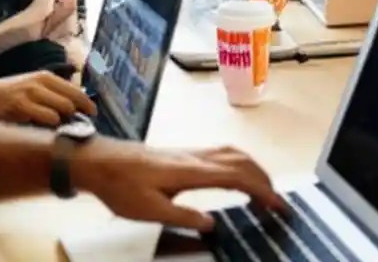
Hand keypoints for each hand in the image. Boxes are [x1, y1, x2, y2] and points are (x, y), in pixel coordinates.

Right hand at [0, 70, 94, 125]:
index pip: (76, 90)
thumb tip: (72, 112)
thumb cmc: (0, 101)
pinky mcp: (20, 104)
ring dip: (64, 124)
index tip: (93, 114)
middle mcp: (39, 81)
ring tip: (59, 134)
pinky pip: (47, 118)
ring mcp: (30, 91)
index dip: (87, 104)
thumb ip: (47, 98)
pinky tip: (43, 134)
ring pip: (63, 110)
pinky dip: (50, 128)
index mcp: (44, 77)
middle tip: (78, 129)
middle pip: (73, 101)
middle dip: (78, 117)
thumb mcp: (26, 92)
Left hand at [73, 142, 283, 230]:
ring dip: (254, 169)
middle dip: (265, 181)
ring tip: (264, 189)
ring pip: (233, 153)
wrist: (99, 161)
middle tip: (278, 203)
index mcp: (191, 171)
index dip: (262, 192)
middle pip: (242, 162)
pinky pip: (222, 152)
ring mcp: (190, 152)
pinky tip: (238, 173)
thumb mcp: (148, 210)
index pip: (237, 178)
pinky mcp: (184, 153)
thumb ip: (183, 217)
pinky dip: (240, 163)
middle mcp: (196, 157)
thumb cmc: (120, 186)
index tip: (278, 206)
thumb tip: (212, 224)